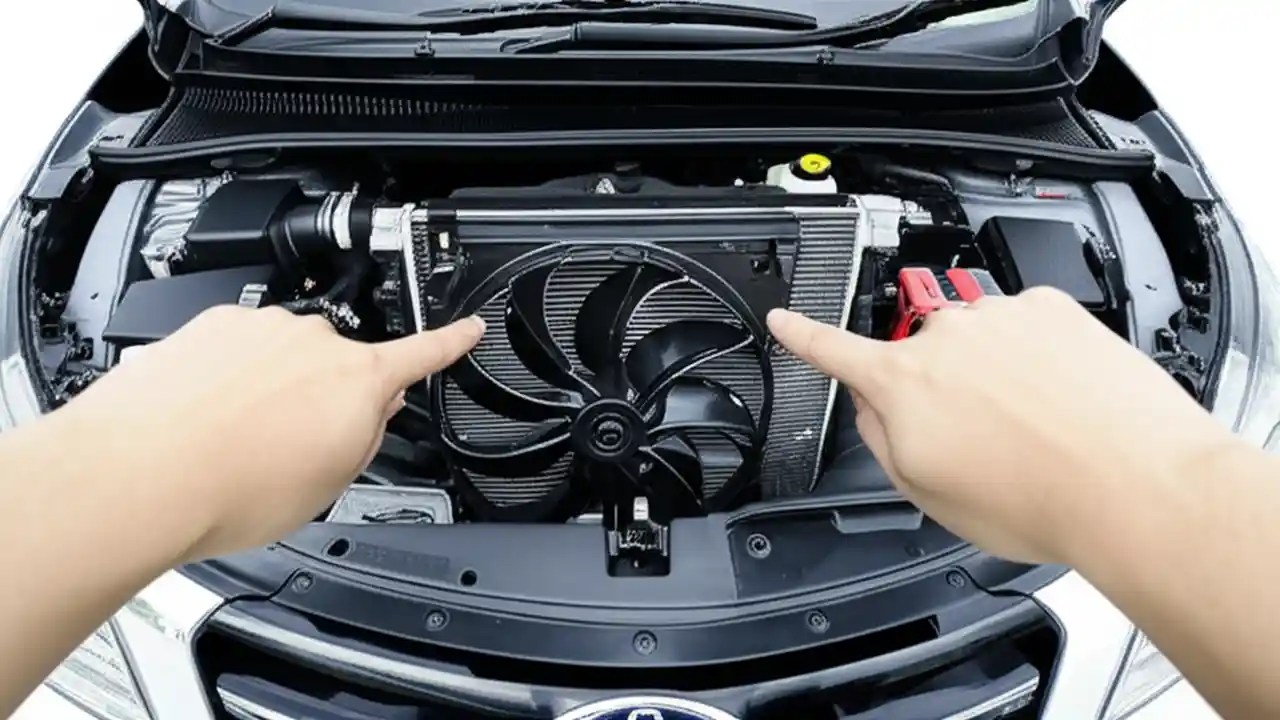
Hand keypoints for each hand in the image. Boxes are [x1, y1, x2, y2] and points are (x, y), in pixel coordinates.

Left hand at [53, 306, 483, 561]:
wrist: (136, 476)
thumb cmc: (230, 492)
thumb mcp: (327, 485)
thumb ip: (360, 439)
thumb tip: (362, 417)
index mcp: (358, 381)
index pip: (422, 355)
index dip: (451, 342)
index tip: (469, 328)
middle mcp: (315, 343)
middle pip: (340, 368)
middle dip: (326, 400)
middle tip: (293, 451)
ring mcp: (261, 330)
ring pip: (284, 359)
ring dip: (271, 391)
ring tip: (235, 444)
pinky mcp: (212, 325)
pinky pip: (236, 351)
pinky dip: (227, 381)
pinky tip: (204, 420)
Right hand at [768, 287, 1235, 563]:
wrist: (1134, 484)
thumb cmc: (1036, 500)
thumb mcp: (928, 493)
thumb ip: (883, 439)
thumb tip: (875, 408)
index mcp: (904, 384)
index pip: (833, 351)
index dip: (801, 335)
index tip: (783, 318)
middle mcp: (945, 339)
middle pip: (921, 358)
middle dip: (940, 391)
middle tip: (983, 442)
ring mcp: (1000, 319)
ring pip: (978, 344)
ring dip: (995, 376)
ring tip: (1036, 428)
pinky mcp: (1051, 309)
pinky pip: (1026, 328)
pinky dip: (1038, 359)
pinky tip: (1061, 401)